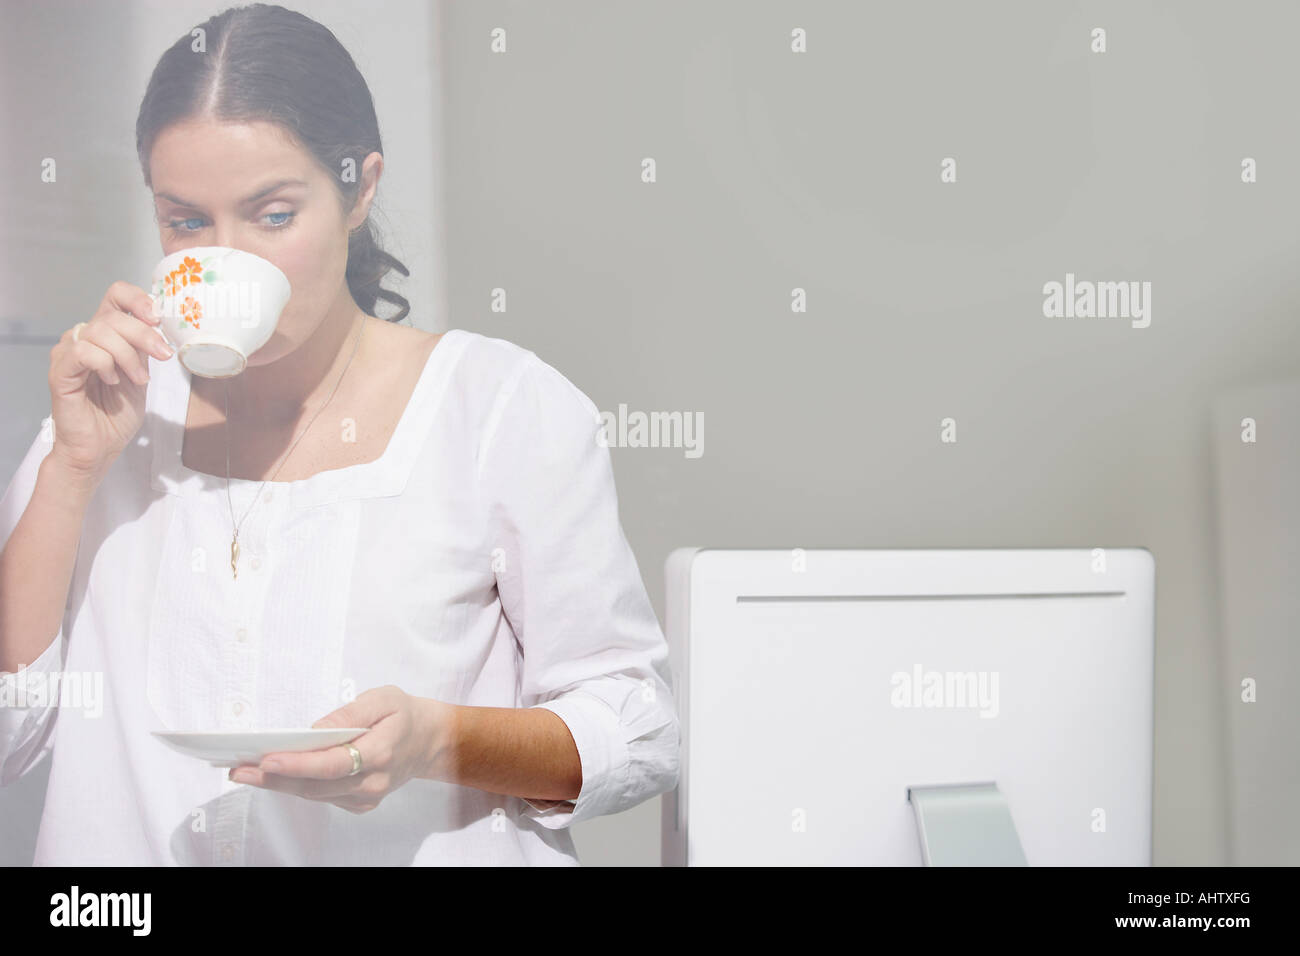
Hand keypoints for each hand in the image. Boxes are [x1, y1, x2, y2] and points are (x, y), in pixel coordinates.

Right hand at [48, 281, 173, 484]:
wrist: (99, 448)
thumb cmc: (116, 415)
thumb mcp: (141, 375)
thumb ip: (145, 350)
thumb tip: (161, 327)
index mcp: (104, 334)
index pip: (116, 296)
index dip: (138, 300)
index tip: (159, 318)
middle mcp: (83, 338)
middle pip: (114, 315)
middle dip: (144, 334)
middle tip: (163, 355)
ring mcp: (68, 353)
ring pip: (100, 332)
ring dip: (127, 356)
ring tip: (137, 380)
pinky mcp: (60, 372)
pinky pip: (84, 352)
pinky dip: (105, 364)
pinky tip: (113, 381)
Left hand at [228, 686, 454, 813]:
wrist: (430, 741)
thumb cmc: (404, 714)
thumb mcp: (383, 698)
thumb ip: (350, 713)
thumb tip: (314, 730)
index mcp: (381, 752)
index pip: (333, 764)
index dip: (298, 765)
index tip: (267, 760)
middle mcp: (373, 782)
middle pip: (316, 785)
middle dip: (274, 778)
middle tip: (238, 769)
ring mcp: (366, 797)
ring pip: (314, 794)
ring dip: (279, 784)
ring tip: (245, 771)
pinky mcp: (360, 803)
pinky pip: (322, 796)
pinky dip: (297, 786)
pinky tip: (274, 776)